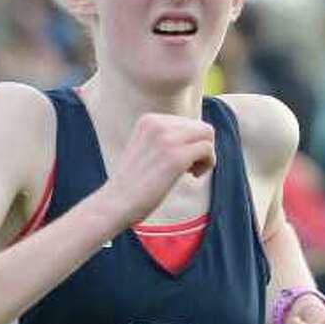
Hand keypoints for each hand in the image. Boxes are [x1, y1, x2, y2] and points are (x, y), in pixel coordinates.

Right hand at [99, 112, 215, 229]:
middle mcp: (158, 124)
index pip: (187, 122)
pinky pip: (208, 150)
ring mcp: (167, 139)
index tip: (181, 162)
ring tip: (192, 172)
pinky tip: (193, 176)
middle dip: (201, 148)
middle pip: (200, 127)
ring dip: (206, 156)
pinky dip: (208, 164)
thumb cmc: (132, 185)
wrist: (116, 203)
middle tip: (190, 169)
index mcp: (149, 120)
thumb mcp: (146, 150)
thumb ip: (165, 139)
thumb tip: (198, 137)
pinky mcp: (176, 157)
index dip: (190, 143)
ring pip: (207, 135)